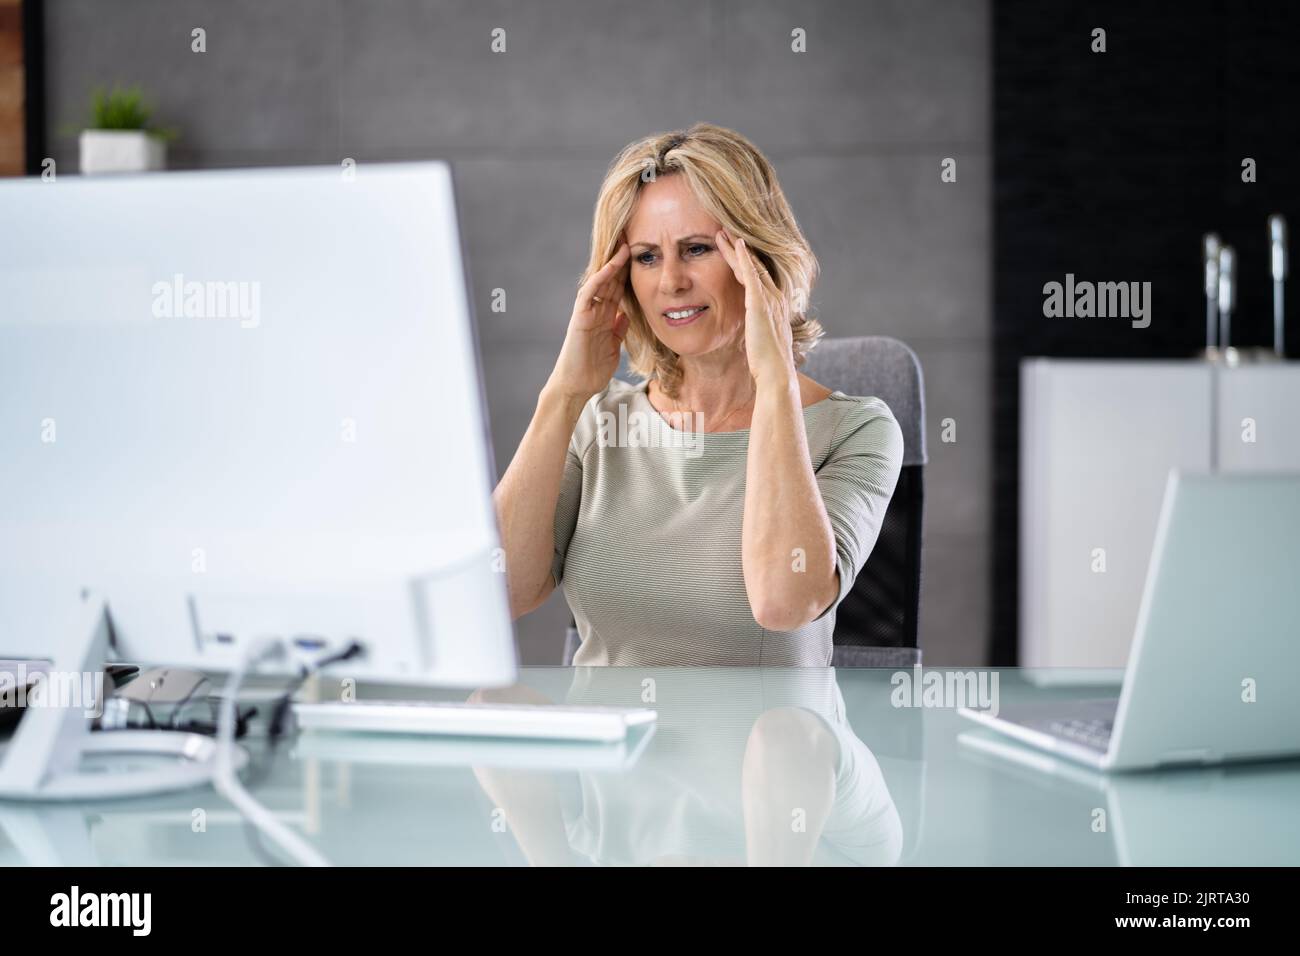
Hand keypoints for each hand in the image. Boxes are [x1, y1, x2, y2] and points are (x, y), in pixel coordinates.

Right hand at [546, 244, 630, 401]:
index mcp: (605, 315)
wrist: (577, 385)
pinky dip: (599, 280)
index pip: (618, 287)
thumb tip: (627, 314)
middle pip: (610, 279)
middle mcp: (596, 310)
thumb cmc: (593, 368)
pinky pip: (589, 294)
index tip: (643, 255)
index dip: (629, 271)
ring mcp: (587, 312)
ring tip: (625, 245)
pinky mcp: (580, 318)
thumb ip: (619, 328)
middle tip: (635, 238)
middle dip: (622, 260)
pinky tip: (609, 267)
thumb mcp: (613, 345)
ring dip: (612, 264)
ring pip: (600, 282)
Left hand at [716, 230, 795, 389]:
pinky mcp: (760, 304)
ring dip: (737, 248)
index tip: (735, 248)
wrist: (776, 373)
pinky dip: (744, 258)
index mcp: (776, 306)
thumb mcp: (762, 341)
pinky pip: (751, 275)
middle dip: (740, 248)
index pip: (759, 277)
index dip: (746, 261)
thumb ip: (757, 330)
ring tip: (722, 233)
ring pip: (751, 265)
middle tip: (725, 232)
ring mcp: (770, 299)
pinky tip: (737, 244)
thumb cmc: (768, 363)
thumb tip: (751, 332)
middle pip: (755, 266)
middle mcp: (776, 298)